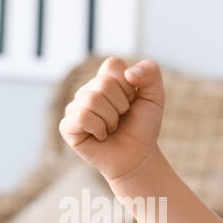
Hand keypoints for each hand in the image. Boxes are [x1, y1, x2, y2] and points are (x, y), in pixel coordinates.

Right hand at [58, 57, 165, 183]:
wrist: (138, 157)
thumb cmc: (143, 127)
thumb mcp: (155, 97)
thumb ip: (151, 73)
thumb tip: (129, 72)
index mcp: (105, 79)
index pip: (113, 64)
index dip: (128, 85)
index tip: (132, 100)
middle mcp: (87, 90)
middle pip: (104, 83)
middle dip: (122, 105)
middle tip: (122, 117)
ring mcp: (75, 107)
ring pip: (93, 99)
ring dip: (112, 119)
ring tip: (112, 127)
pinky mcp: (67, 126)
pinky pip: (82, 116)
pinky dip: (99, 128)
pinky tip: (101, 136)